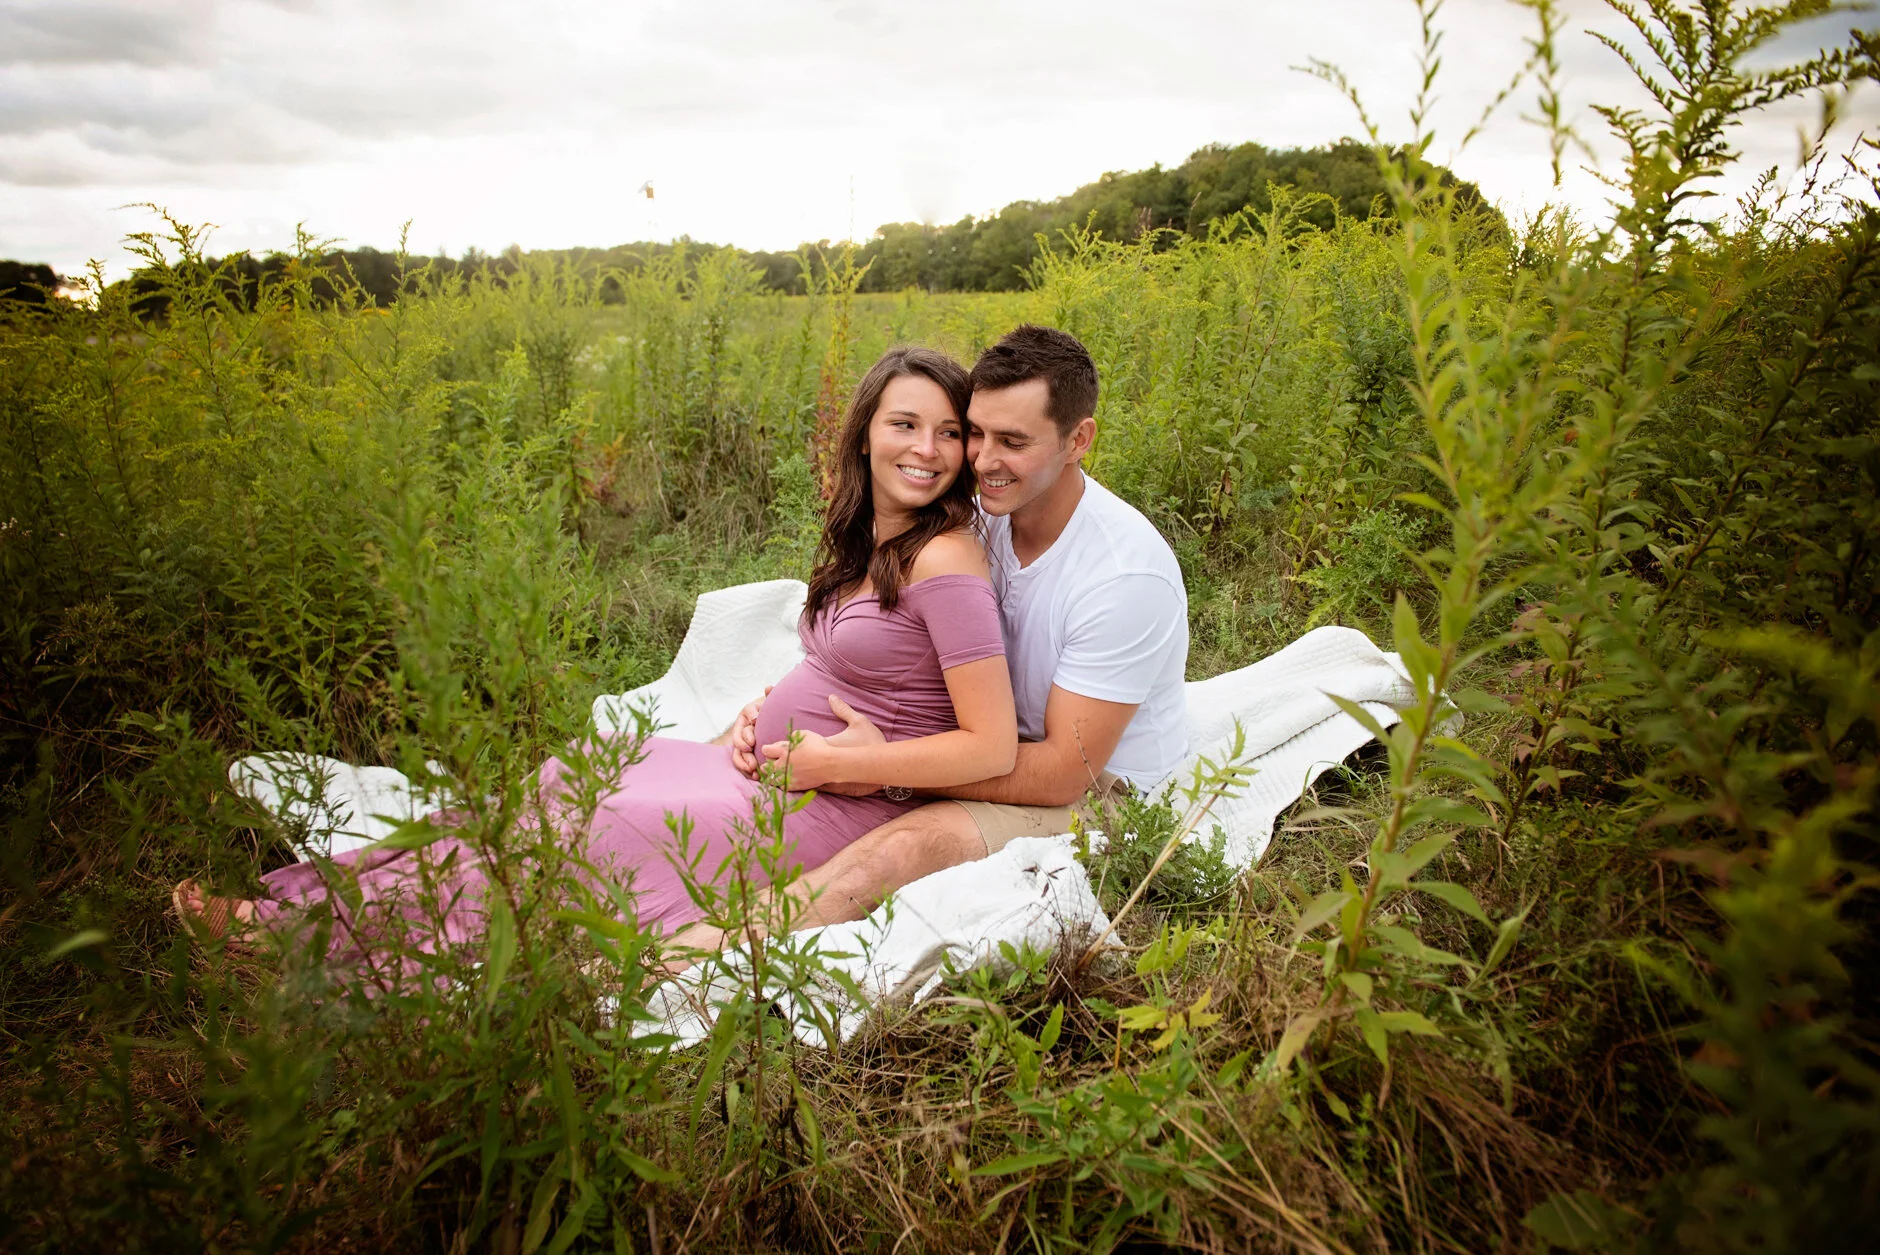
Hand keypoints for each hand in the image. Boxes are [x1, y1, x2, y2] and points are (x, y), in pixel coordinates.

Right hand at [728, 686, 772, 778]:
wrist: (783, 718)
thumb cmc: (776, 709)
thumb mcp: (774, 702)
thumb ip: (772, 695)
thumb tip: (768, 689)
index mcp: (748, 714)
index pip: (742, 726)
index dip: (745, 736)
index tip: (751, 744)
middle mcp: (744, 728)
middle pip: (738, 742)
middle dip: (743, 752)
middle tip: (752, 760)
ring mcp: (745, 741)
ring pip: (738, 754)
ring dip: (743, 763)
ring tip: (753, 770)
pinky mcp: (749, 753)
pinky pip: (743, 762)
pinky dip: (747, 769)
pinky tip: (755, 776)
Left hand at [760, 694, 884, 791]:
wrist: (848, 766)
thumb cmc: (848, 745)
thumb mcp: (849, 722)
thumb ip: (840, 709)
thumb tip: (833, 696)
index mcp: (792, 747)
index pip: (769, 749)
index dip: (769, 748)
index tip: (772, 748)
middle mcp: (789, 763)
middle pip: (766, 766)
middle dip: (767, 764)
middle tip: (772, 762)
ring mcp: (795, 777)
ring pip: (773, 781)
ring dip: (773, 777)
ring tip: (777, 776)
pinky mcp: (803, 787)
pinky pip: (786, 790)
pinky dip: (783, 787)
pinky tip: (787, 785)